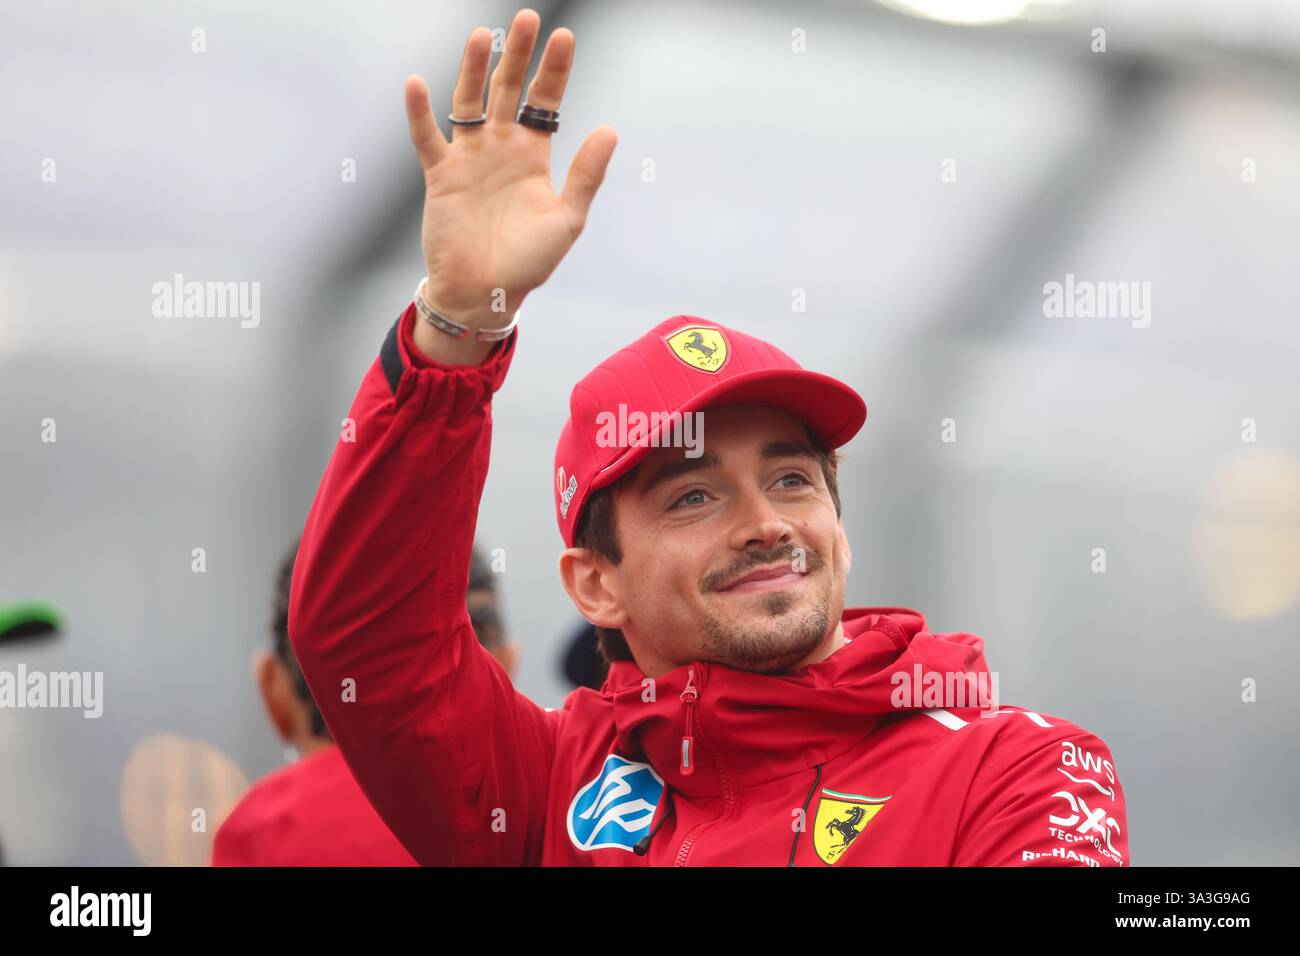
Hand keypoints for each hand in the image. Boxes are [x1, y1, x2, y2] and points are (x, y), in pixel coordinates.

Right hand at [405, 8, 617, 364]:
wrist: (485, 294)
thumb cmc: (527, 263)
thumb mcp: (567, 219)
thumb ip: (585, 175)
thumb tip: (610, 130)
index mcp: (533, 155)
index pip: (544, 101)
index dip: (554, 71)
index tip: (565, 37)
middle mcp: (500, 148)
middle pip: (507, 90)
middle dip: (516, 55)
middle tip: (525, 19)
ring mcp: (469, 158)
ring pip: (469, 103)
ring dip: (473, 70)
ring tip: (481, 35)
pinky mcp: (440, 175)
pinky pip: (427, 138)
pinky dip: (419, 113)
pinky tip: (417, 83)